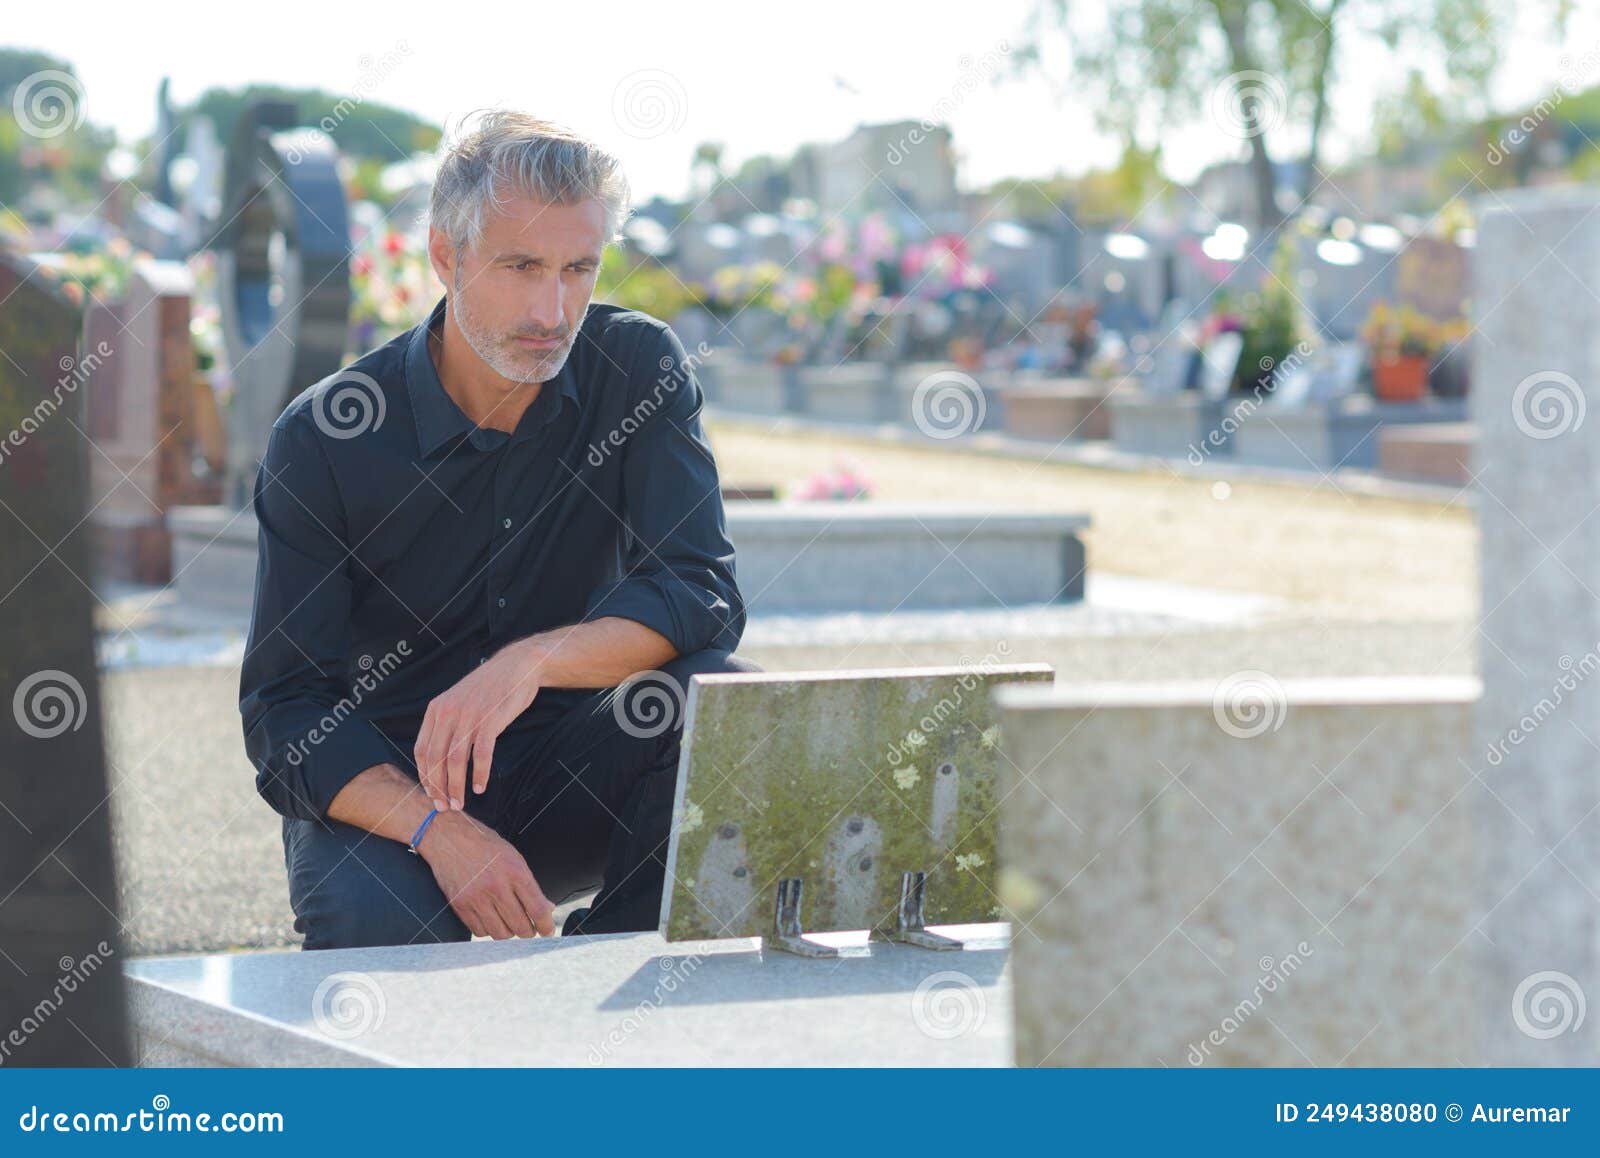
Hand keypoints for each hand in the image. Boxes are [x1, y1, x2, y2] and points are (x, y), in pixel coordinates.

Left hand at [414, 639, 543, 811]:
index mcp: (436, 709)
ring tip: (459, 803)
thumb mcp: (458, 701)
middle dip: (438, 787)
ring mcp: (469, 715)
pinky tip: (480, 787)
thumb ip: (446, 724)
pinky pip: (481, 754)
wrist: (516, 666)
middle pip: (436, 759)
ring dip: (456, 786)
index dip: (425, 776)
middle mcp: (448, 712)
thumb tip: (439, 759)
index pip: (422, 750)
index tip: (432, 794)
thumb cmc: (489, 689)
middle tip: (445, 806)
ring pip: (455, 760)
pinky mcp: (490, 719)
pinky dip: (479, 773)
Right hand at [417, 810, 555, 937]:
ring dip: (508, 933)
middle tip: (529, 929)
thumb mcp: (513, 857)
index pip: (537, 910)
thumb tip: (546, 906)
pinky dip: (488, 930)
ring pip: (500, 933)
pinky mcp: (460, 905)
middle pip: (520, 927)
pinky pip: (479, 931)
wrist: (447, 837)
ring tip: (510, 924)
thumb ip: (529, 884)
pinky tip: (491, 920)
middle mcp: (497, 887)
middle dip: (529, 932)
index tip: (547, 931)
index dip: (546, 926)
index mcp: (515, 872)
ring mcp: (477, 898)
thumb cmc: (482, 843)